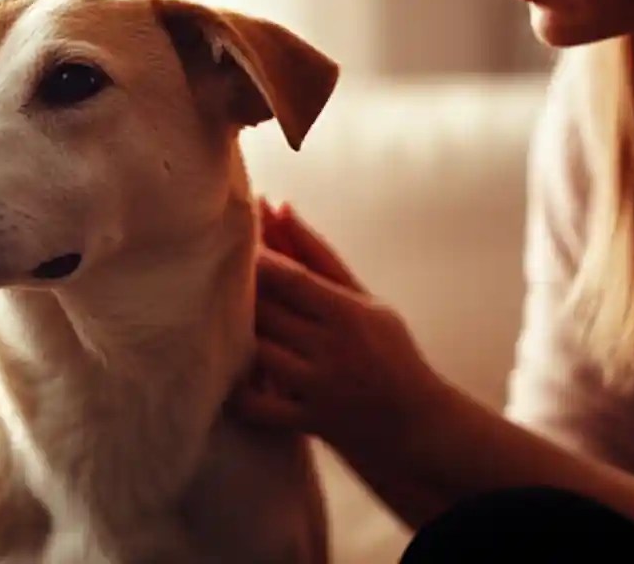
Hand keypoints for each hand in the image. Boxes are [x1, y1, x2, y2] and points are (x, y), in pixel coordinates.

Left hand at [231, 200, 444, 463]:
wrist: (419, 425)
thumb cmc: (390, 353)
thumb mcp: (367, 302)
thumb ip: (321, 258)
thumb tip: (282, 207)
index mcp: (350, 312)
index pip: (291, 278)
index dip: (257, 259)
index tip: (232, 242)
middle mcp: (334, 348)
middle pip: (268, 312)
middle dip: (240, 295)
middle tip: (214, 278)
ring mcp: (320, 387)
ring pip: (259, 353)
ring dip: (236, 338)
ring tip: (216, 321)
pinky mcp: (310, 421)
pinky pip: (261, 407)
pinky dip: (240, 395)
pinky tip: (227, 377)